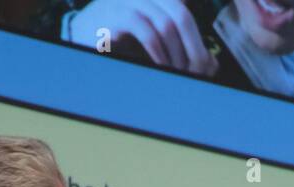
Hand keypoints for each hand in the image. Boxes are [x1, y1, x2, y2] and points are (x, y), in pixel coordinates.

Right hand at [70, 0, 218, 74]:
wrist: (83, 37)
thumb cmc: (122, 39)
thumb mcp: (155, 38)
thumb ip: (179, 44)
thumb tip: (211, 65)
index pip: (184, 10)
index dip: (198, 38)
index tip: (205, 65)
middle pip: (180, 14)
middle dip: (193, 45)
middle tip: (197, 70)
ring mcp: (129, 1)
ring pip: (166, 23)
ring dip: (176, 53)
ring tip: (178, 72)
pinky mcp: (116, 16)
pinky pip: (147, 32)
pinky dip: (158, 52)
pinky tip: (162, 66)